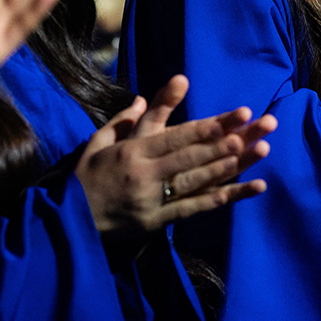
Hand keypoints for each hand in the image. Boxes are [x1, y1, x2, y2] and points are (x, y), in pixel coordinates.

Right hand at [75, 75, 274, 232]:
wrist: (69, 220)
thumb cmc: (85, 177)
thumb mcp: (97, 143)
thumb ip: (122, 121)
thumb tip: (142, 98)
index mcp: (132, 152)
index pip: (175, 138)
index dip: (205, 128)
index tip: (229, 118)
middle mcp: (145, 174)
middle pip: (190, 157)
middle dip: (222, 144)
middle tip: (251, 132)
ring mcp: (152, 200)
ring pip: (194, 181)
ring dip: (224, 168)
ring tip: (251, 155)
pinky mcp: (156, 222)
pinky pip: (191, 209)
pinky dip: (217, 200)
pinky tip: (238, 192)